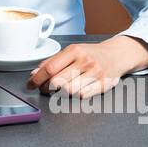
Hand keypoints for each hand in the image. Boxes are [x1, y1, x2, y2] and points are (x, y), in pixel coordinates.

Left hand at [26, 36, 147, 97]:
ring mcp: (95, 73)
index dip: (37, 79)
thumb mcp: (71, 51)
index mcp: (74, 51)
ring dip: (59, 93)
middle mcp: (85, 61)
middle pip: (57, 81)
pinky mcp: (103, 85)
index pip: (50, 68)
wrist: (116, 54)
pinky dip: (74, 96)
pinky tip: (73, 91)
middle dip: (45, 88)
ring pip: (68, 91)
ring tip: (58, 90)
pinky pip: (82, 96)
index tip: (30, 84)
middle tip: (44, 88)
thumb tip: (34, 73)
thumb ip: (52, 61)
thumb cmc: (91, 54)